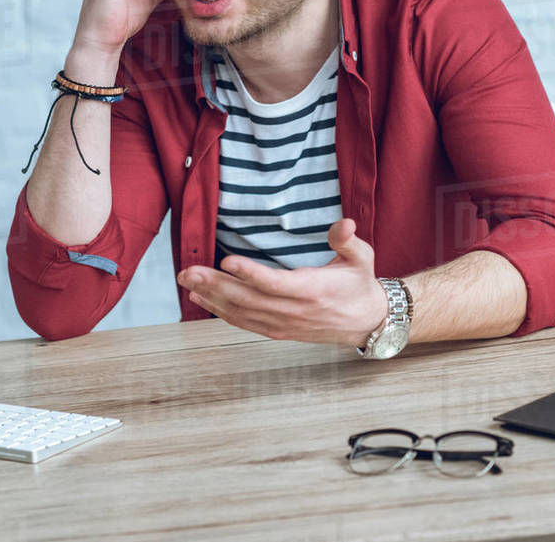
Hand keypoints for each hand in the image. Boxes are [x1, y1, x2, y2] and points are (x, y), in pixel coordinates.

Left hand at [176, 218, 388, 345]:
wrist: (367, 322)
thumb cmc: (360, 286)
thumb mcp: (362, 258)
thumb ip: (347, 241)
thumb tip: (344, 224)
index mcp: (312, 290)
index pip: (275, 283)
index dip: (249, 273)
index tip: (226, 261)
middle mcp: (294, 310)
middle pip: (248, 299)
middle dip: (214, 285)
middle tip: (187, 271)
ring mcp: (283, 323)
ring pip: (241, 312)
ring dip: (211, 297)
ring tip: (186, 282)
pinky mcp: (277, 330)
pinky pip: (244, 323)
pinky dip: (220, 312)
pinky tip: (201, 299)